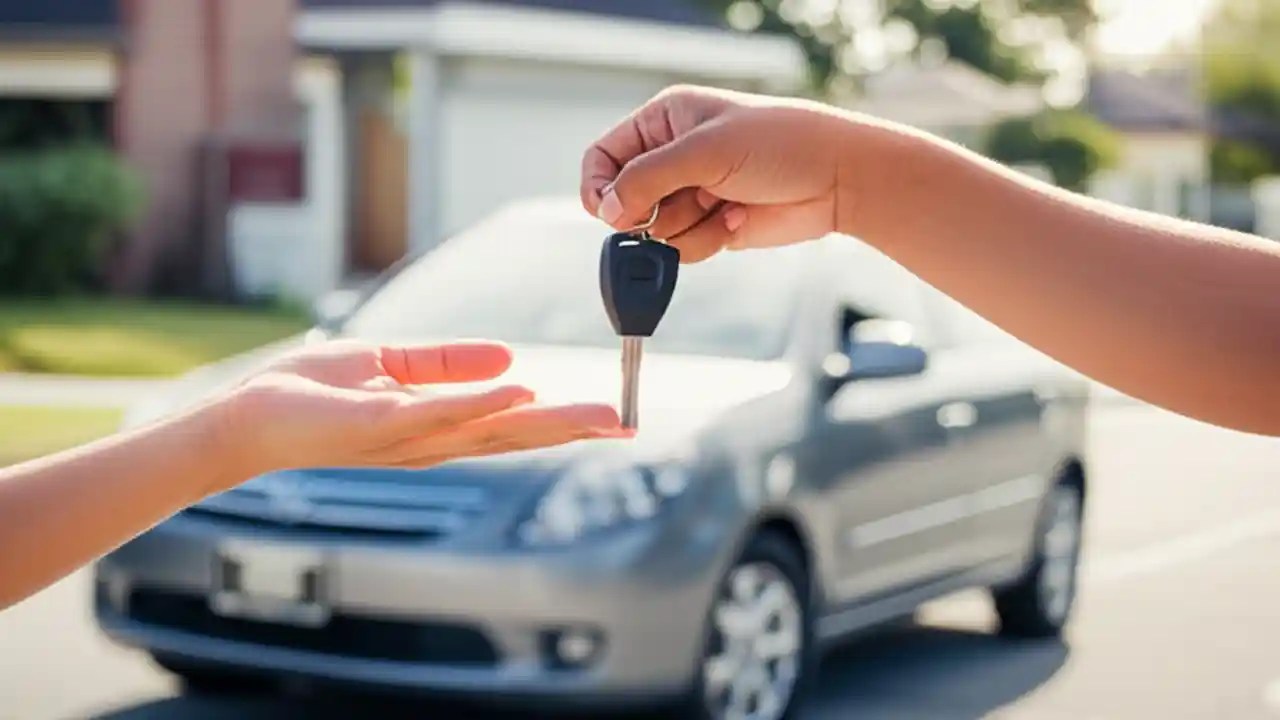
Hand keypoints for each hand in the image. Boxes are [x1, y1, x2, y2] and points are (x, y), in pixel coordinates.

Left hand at [208, 340, 627, 491]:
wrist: (246, 415)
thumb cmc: (310, 393)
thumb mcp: (391, 364)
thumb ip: (447, 363)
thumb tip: (513, 360)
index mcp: (437, 427)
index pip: (510, 424)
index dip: (562, 420)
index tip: (611, 416)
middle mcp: (430, 441)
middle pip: (513, 435)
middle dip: (572, 430)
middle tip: (626, 424)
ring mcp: (407, 437)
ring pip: (488, 428)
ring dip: (546, 421)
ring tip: (596, 414)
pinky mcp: (377, 424)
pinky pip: (435, 411)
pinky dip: (479, 401)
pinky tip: (520, 390)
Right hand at [582, 85, 875, 261]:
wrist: (837, 178)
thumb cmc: (780, 144)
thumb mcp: (705, 151)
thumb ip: (648, 178)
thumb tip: (608, 210)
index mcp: (664, 122)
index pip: (604, 157)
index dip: (600, 187)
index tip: (613, 213)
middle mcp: (673, 157)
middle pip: (626, 202)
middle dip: (655, 211)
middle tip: (693, 198)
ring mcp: (692, 194)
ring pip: (654, 233)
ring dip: (689, 226)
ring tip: (726, 202)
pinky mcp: (711, 226)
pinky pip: (683, 250)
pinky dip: (707, 241)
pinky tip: (738, 217)